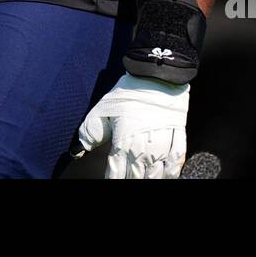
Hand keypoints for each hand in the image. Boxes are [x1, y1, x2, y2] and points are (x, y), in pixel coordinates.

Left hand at [73, 73, 188, 178]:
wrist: (155, 76)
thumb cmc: (127, 91)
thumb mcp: (101, 110)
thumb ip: (89, 133)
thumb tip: (77, 151)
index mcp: (122, 143)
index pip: (116, 174)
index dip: (112, 180)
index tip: (111, 180)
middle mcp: (142, 150)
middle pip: (135, 177)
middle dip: (130, 180)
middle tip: (127, 178)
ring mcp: (162, 147)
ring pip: (155, 176)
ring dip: (148, 179)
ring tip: (144, 178)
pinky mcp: (177, 139)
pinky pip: (174, 165)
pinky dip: (170, 174)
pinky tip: (165, 176)